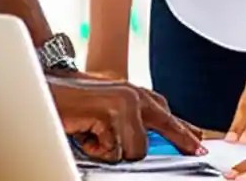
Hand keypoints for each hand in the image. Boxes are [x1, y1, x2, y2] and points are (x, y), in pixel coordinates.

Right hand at [48, 75, 205, 162]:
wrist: (45, 93)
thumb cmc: (71, 106)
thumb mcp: (106, 116)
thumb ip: (130, 125)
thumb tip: (148, 145)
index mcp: (134, 94)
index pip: (166, 114)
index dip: (184, 131)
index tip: (200, 144)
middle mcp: (134, 94)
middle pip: (166, 125)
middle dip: (180, 140)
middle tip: (198, 150)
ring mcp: (125, 102)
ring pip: (137, 150)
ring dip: (112, 151)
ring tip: (94, 136)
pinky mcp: (112, 112)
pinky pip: (115, 151)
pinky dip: (97, 150)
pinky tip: (85, 134)